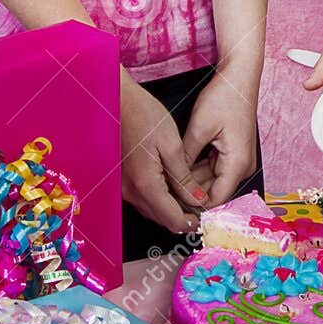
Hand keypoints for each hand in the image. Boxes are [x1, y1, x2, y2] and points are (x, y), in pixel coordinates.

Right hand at [119, 69, 210, 232]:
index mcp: (146, 185)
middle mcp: (131, 192)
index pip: (172, 220)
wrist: (117, 101)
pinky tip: (173, 184)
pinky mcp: (122, 180)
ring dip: (172, 208)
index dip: (191, 222)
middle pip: (162, 219)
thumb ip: (183, 178)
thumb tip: (196, 200)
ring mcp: (124, 187)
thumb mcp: (171, 145)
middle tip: (201, 203)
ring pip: (152, 210)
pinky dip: (160, 198)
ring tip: (191, 193)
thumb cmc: (142, 115)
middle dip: (183, 216)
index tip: (205, 215)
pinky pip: (144, 198)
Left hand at [180, 64, 258, 205]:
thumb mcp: (200, 128)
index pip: (216, 200)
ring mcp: (238, 160)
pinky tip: (179, 166)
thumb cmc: (225, 97)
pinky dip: (196, 169)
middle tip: (163, 190)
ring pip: (211, 181)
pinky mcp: (233, 153)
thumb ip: (186, 158)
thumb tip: (173, 179)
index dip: (193, 205)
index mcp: (238, 164)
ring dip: (191, 181)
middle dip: (189, 192)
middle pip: (213, 192)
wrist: (239, 77)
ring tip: (167, 178)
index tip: (172, 204)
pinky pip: (213, 168)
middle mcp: (242, 166)